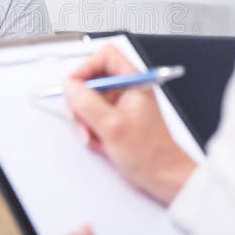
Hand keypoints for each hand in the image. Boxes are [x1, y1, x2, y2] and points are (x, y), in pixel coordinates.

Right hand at [64, 45, 195, 204]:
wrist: (162, 177)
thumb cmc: (151, 153)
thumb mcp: (113, 126)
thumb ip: (88, 103)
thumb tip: (71, 87)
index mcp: (134, 82)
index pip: (105, 57)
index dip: (86, 68)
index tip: (74, 86)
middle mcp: (127, 90)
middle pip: (92, 80)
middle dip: (81, 100)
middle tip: (80, 116)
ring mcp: (120, 106)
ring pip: (89, 100)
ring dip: (84, 119)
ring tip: (92, 135)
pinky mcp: (115, 120)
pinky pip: (93, 117)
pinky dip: (90, 129)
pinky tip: (98, 141)